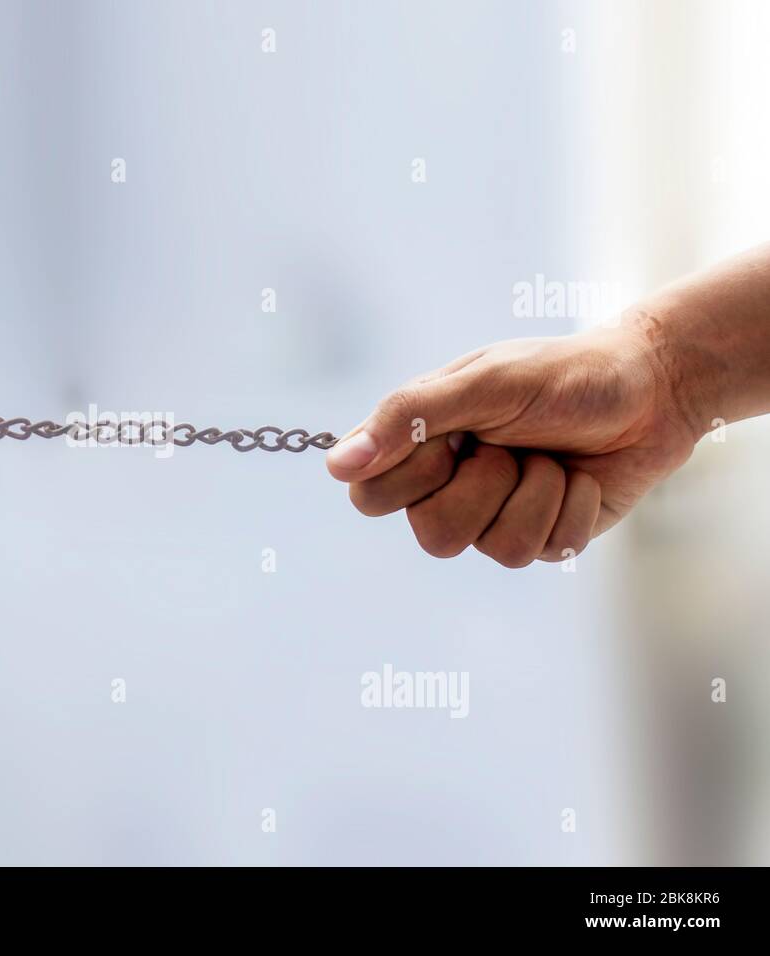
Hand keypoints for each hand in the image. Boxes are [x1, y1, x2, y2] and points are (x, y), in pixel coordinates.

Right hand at [324, 321, 699, 566]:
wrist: (652, 390)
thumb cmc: (562, 375)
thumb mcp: (484, 383)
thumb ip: (409, 417)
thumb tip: (337, 466)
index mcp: (419, 443)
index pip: (369, 494)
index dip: (410, 480)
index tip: (451, 442)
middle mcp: (448, 485)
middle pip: (432, 536)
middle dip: (486, 488)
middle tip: (509, 448)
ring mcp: (494, 516)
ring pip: (491, 549)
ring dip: (536, 496)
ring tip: (551, 459)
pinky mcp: (541, 538)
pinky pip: (540, 552)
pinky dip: (571, 508)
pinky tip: (579, 478)